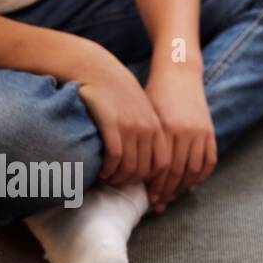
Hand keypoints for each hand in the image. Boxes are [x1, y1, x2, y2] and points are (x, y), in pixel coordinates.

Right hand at [75, 50, 171, 187]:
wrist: (100, 72)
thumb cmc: (119, 96)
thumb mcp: (141, 114)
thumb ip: (147, 135)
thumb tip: (145, 165)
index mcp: (158, 127)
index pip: (162, 165)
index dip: (153, 182)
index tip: (142, 190)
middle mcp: (148, 128)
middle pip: (145, 170)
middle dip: (131, 184)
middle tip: (119, 186)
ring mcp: (130, 126)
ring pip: (129, 167)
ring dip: (118, 179)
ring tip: (108, 180)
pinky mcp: (112, 124)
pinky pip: (114, 157)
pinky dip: (108, 169)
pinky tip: (102, 172)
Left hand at [144, 64, 216, 212]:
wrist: (179, 74)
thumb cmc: (154, 94)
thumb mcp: (145, 114)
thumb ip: (143, 141)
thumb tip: (132, 169)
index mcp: (166, 128)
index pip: (162, 167)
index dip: (155, 186)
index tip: (148, 199)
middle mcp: (185, 132)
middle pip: (178, 171)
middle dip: (167, 191)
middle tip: (158, 205)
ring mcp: (200, 132)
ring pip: (194, 169)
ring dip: (183, 187)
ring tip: (173, 198)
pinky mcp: (209, 130)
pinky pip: (209, 159)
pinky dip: (202, 175)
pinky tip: (192, 185)